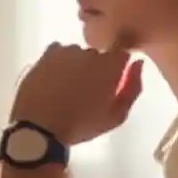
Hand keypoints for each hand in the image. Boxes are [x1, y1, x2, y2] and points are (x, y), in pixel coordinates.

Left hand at [9, 43, 143, 145]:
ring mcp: (67, 50)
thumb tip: (137, 64)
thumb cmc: (81, 125)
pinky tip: (53, 81)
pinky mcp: (46, 54)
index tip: (113, 77)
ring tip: (67, 89)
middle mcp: (90, 51)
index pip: (122, 50)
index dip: (118, 64)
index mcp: (110, 66)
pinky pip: (58, 52)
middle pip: (98, 55)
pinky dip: (59, 62)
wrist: (39, 127)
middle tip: (86, 92)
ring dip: (76, 65)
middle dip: (95, 69)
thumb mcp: (116, 116)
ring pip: (77, 53)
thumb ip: (133, 88)